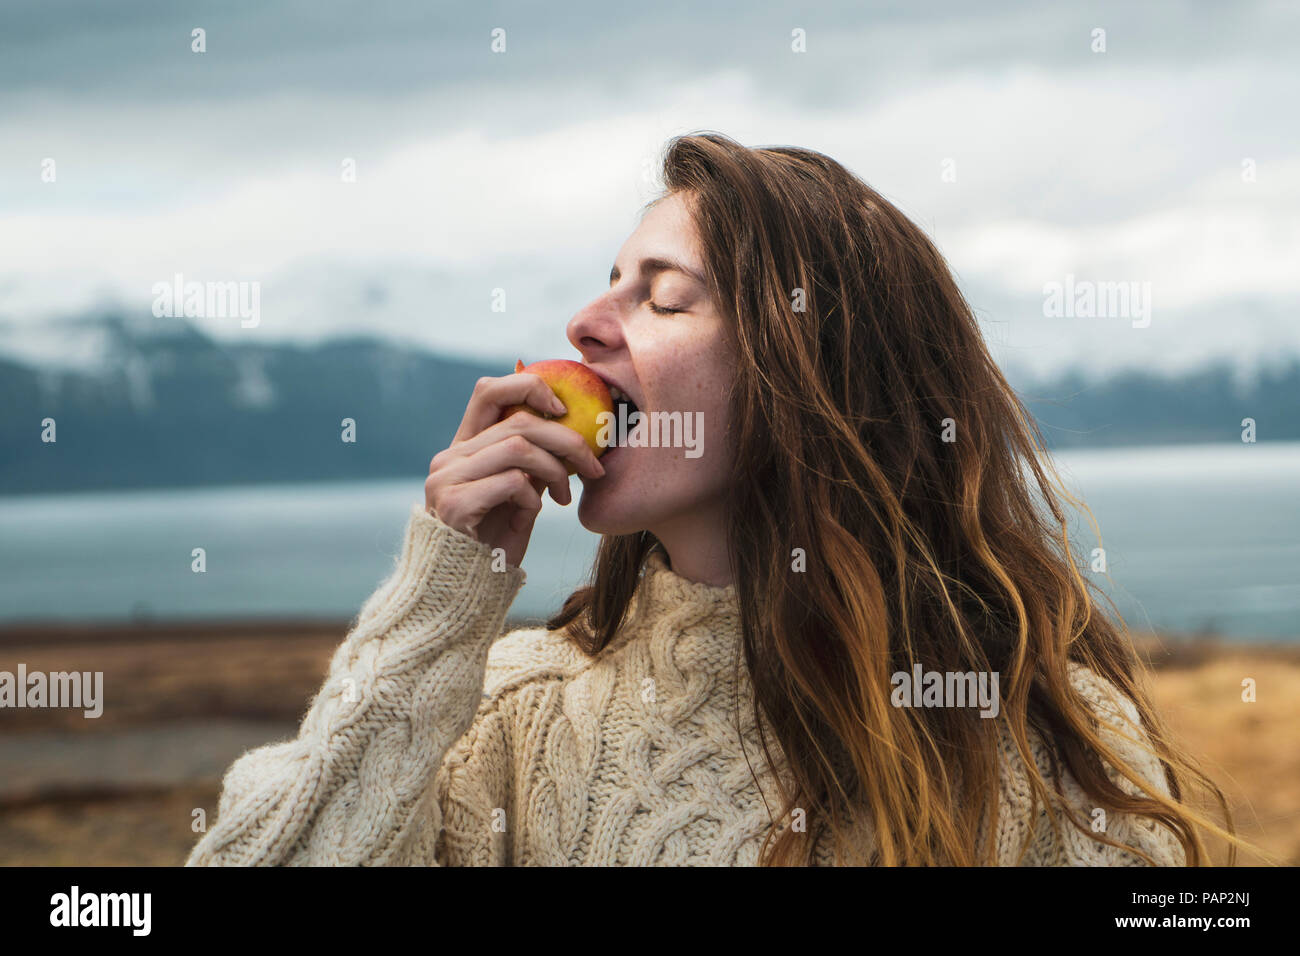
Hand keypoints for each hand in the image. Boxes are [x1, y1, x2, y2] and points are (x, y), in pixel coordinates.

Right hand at [424, 371, 605, 567]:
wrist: (465, 592)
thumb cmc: (495, 545)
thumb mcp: (520, 497)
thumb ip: (533, 465)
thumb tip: (570, 432)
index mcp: (462, 450)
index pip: (488, 391)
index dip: (529, 387)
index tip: (563, 410)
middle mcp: (448, 458)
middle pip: (518, 420)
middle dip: (566, 439)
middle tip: (592, 465)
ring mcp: (446, 479)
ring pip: (518, 446)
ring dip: (555, 470)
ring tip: (565, 496)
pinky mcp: (454, 504)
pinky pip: (511, 482)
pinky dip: (533, 497)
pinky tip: (531, 516)